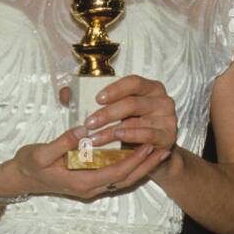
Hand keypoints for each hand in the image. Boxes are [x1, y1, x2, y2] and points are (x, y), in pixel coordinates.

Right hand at [7, 125, 164, 199]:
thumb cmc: (29, 164)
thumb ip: (63, 143)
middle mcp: (90, 188)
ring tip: (158, 150)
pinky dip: (129, 165)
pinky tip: (138, 153)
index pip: (114, 172)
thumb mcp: (42, 153)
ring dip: (141, 166)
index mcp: (81, 182)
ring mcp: (90, 187)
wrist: (19, 178)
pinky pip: (115, 175)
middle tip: (163, 148)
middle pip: (125, 179)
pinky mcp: (89, 181)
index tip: (147, 145)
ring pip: (122, 179)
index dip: (133, 160)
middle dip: (145, 165)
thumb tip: (83, 130)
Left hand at [59, 74, 177, 159]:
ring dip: (112, 131)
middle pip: (133, 103)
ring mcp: (168, 119)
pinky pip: (147, 136)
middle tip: (88, 123)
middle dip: (108, 113)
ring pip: (136, 122)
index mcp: (150, 87)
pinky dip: (130, 137)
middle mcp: (162, 100)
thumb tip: (65, 93)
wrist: (152, 152)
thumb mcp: (114, 110)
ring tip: (94, 138)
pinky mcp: (168, 137)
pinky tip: (116, 140)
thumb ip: (90, 100)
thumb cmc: (130, 125)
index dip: (115, 89)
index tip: (96, 99)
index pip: (133, 82)